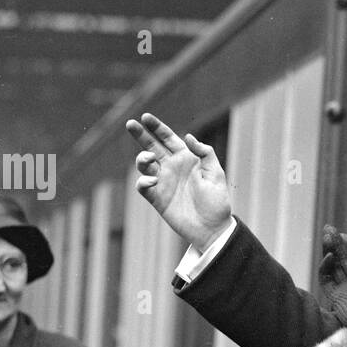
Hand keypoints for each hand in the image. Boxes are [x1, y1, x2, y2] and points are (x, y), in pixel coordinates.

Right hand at [126, 112, 234, 250]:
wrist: (212, 229)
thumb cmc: (217, 201)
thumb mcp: (216, 174)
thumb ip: (204, 153)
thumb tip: (187, 136)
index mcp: (187, 159)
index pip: (168, 138)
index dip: (157, 127)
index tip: (146, 117)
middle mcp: (172, 168)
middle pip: (151, 146)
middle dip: (140, 135)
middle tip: (130, 124)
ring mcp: (163, 182)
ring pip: (144, 164)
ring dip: (142, 158)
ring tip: (148, 159)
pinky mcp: (157, 198)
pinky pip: (143, 185)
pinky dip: (143, 180)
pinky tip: (152, 180)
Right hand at [317, 226, 346, 337]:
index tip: (343, 234)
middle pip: (343, 260)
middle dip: (336, 245)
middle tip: (329, 229)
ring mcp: (346, 291)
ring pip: (334, 267)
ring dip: (329, 251)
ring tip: (327, 236)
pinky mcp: (336, 300)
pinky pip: (326, 282)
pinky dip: (325, 269)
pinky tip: (329, 256)